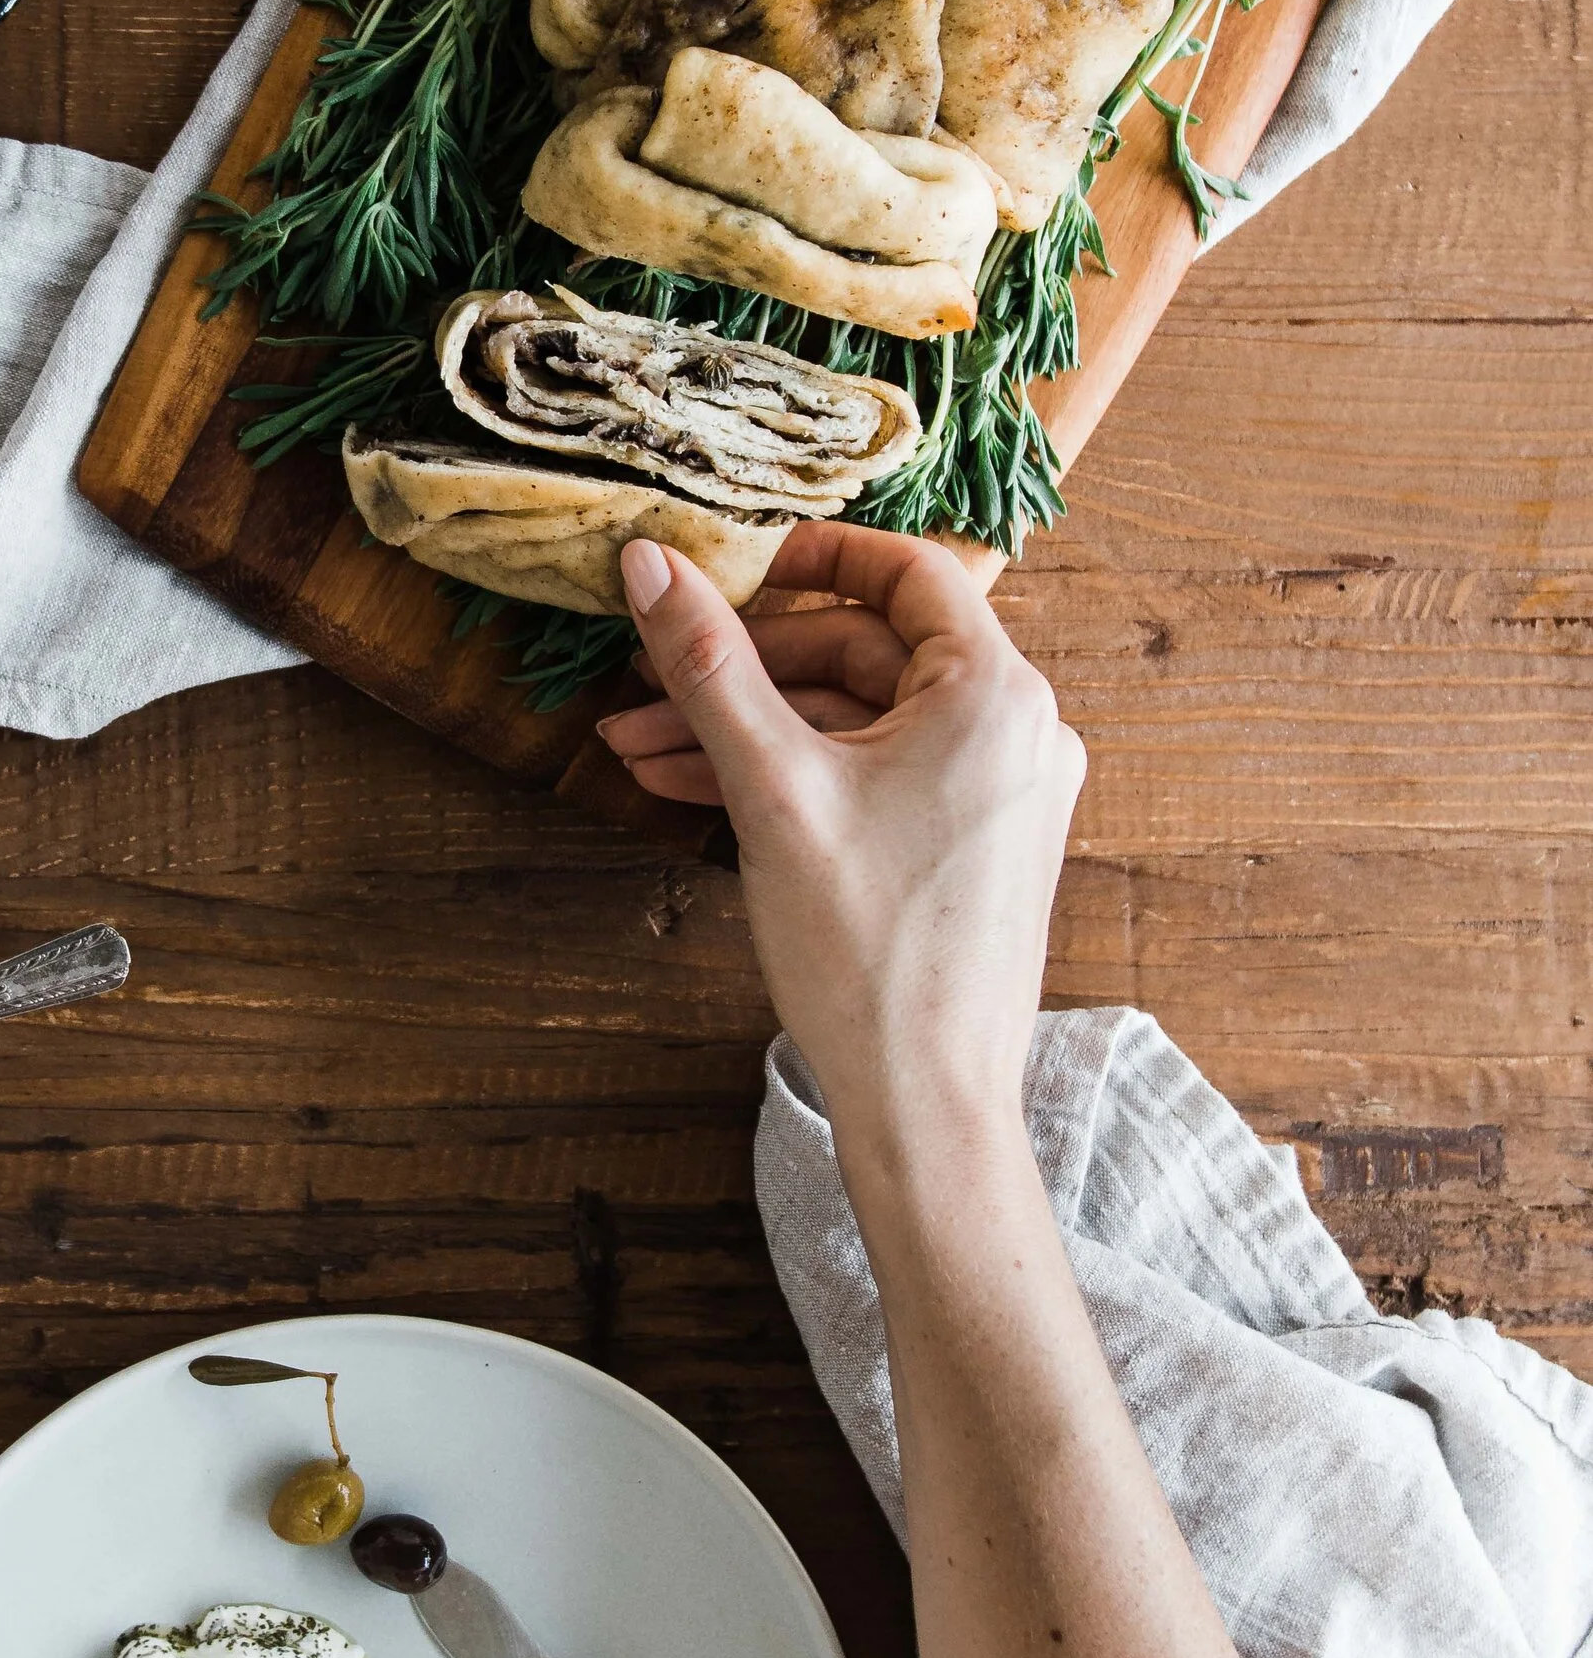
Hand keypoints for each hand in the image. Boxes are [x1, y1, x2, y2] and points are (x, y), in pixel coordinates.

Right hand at [599, 526, 1083, 1150]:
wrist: (926, 1101)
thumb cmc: (868, 951)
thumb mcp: (772, 789)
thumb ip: (709, 665)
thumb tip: (650, 561)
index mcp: (994, 695)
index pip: (906, 572)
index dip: (811, 556)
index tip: (730, 564)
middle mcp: (1016, 732)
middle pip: (864, 655)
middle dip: (743, 671)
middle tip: (645, 686)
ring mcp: (999, 794)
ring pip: (858, 725)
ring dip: (750, 730)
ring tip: (641, 752)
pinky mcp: (972, 847)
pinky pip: (877, 779)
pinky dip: (796, 778)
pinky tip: (699, 793)